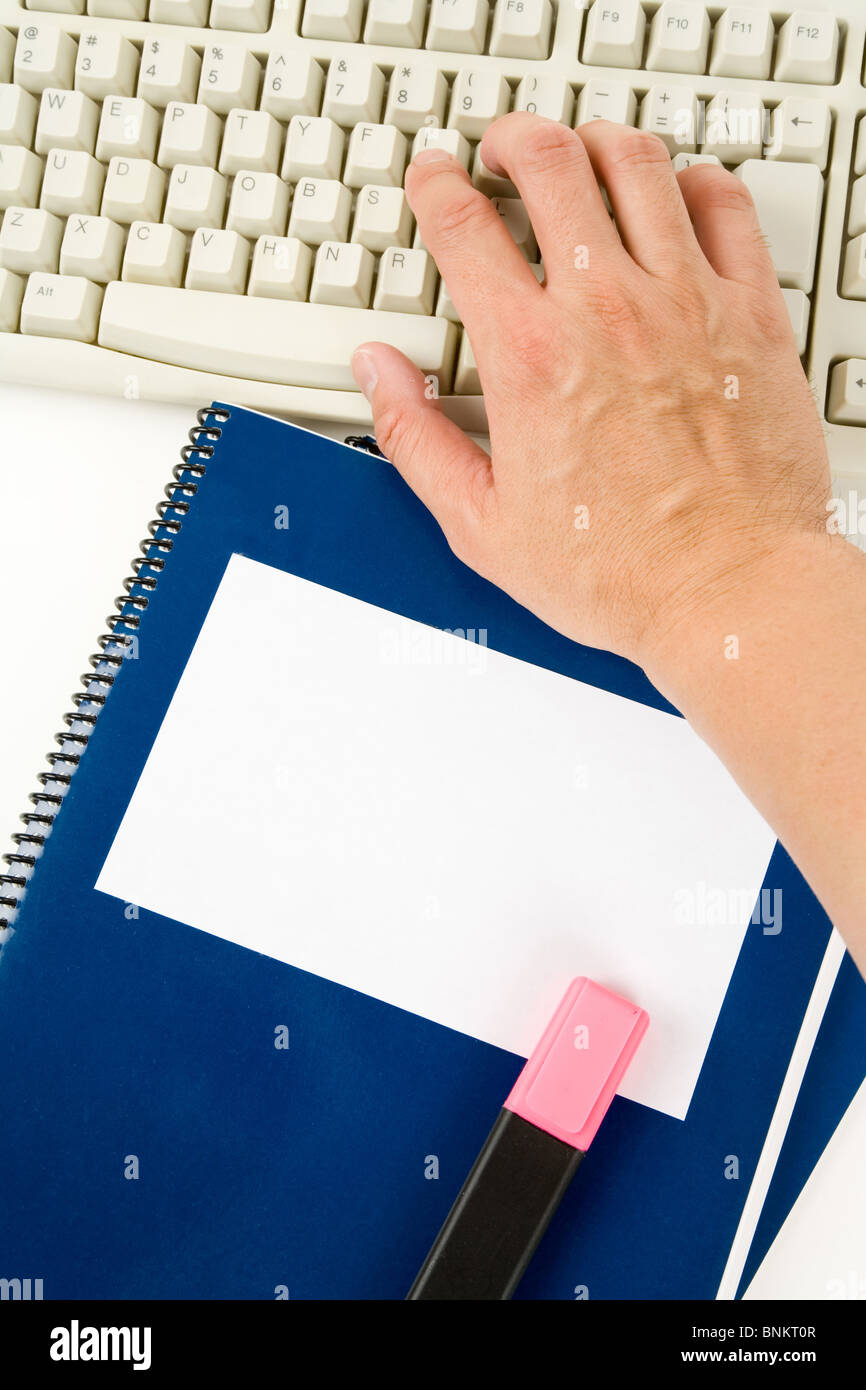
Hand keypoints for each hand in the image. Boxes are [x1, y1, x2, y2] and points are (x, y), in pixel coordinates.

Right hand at [351, 114, 834, 672]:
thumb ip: (416, 440)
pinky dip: (695, 179)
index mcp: (529, 357)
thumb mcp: (482, 525)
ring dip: (596, 142)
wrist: (727, 590)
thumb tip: (379, 373)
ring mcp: (685, 303)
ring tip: (581, 152)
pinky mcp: (751, 315)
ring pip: (637, 165)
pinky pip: (726, 205)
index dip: (435, 184)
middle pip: (550, 163)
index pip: (463, 226)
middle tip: (502, 149)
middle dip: (513, 138)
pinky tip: (678, 190)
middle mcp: (606, 311)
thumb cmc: (618, 571)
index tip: (433, 178)